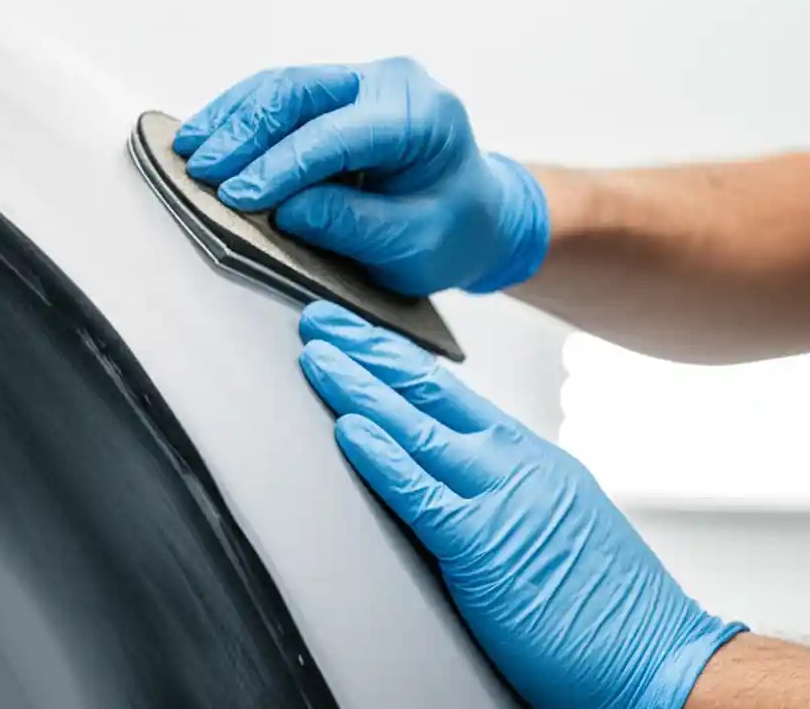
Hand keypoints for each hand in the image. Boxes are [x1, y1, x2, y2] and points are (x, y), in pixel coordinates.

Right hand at [174, 58, 548, 294]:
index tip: (238, 196)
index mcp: (421, 116)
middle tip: (201, 169)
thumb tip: (284, 211)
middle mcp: (390, 84)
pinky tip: (206, 135)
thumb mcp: (411, 242)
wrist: (478, 214)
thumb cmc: (454, 230)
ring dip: (231, 118)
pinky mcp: (336, 94)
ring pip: (283, 86)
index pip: (338, 134)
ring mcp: (360, 82)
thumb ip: (349, 224)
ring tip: (189, 150)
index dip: (281, 165)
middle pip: (302, 93)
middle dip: (245, 132)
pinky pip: (280, 96)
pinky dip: (239, 115)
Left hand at [296, 300, 744, 707]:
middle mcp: (515, 466)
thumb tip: (444, 474)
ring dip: (359, 389)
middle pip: (427, 392)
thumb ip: (498, 490)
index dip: (394, 360)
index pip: (448, 393)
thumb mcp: (551, 519)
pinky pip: (421, 494)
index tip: (355, 335)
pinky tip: (349, 427)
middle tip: (320, 320)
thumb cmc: (605, 604)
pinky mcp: (485, 547)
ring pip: (417, 429)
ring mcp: (502, 500)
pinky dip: (382, 457)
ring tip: (318, 355)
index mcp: (527, 457)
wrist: (662, 659)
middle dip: (367, 352)